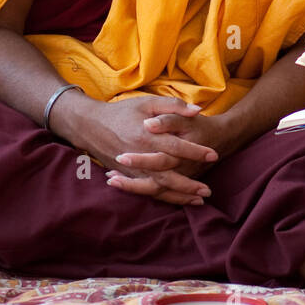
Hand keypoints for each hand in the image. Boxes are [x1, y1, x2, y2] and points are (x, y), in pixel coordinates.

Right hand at [58, 94, 218, 204]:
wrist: (90, 126)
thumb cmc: (122, 112)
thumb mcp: (147, 102)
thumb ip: (173, 106)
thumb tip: (197, 110)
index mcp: (146, 136)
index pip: (175, 146)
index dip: (195, 151)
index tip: (213, 155)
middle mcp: (139, 157)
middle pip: (168, 175)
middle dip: (188, 184)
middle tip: (208, 191)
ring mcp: (132, 170)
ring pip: (158, 188)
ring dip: (178, 196)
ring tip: (199, 200)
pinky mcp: (127, 177)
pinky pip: (147, 191)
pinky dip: (163, 198)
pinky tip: (179, 201)